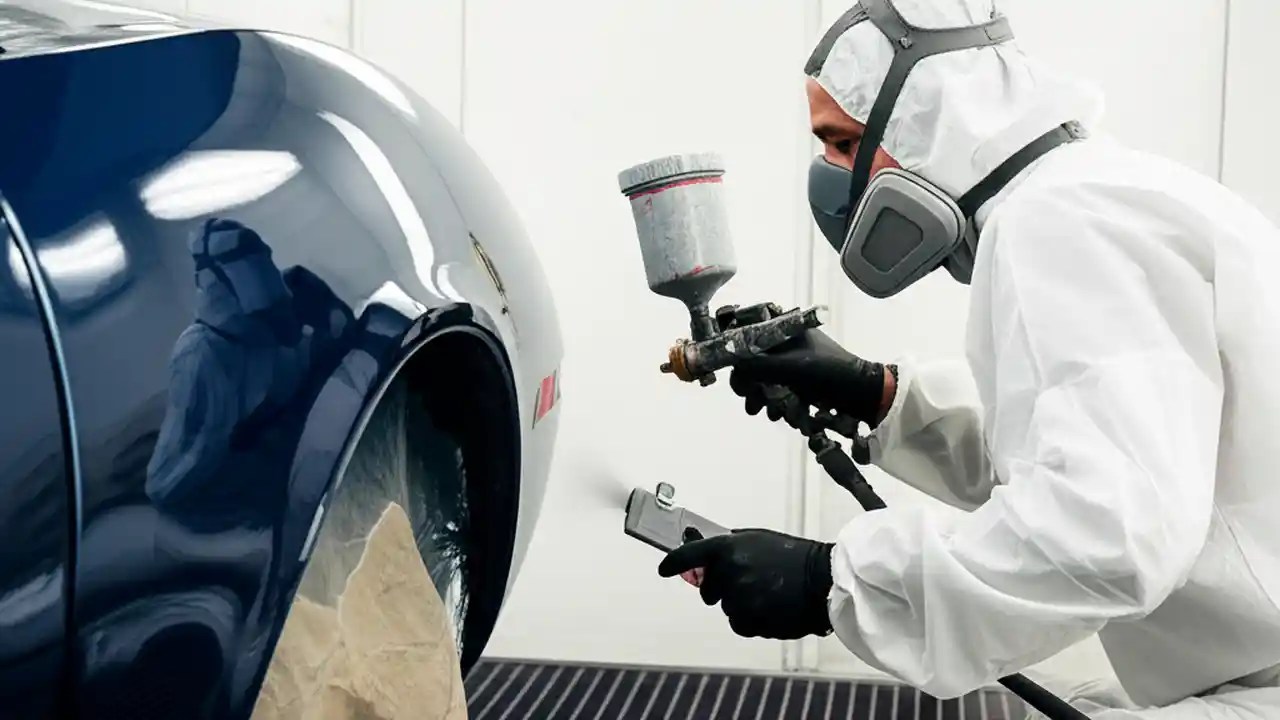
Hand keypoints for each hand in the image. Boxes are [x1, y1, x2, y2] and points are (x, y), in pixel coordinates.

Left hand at [658, 529, 834, 639]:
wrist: (823, 579)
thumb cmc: (792, 556)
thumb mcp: (757, 539)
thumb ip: (726, 544)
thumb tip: (696, 540)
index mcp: (729, 547)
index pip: (690, 556)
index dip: (673, 563)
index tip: (664, 569)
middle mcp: (730, 572)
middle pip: (708, 589)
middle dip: (721, 586)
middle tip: (748, 580)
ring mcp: (740, 598)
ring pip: (726, 607)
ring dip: (740, 603)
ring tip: (767, 593)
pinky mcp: (751, 620)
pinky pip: (738, 624)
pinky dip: (750, 620)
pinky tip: (770, 608)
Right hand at [730, 329, 891, 426]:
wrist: (864, 394)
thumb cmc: (828, 373)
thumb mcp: (788, 367)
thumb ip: (754, 367)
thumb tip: (731, 373)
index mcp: (784, 328)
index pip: (746, 336)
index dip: (737, 358)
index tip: (739, 381)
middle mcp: (787, 342)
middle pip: (753, 362)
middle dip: (751, 386)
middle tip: (752, 404)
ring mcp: (795, 361)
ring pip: (766, 379)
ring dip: (764, 398)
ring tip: (771, 414)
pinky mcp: (803, 380)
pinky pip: (781, 390)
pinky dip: (779, 403)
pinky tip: (783, 415)